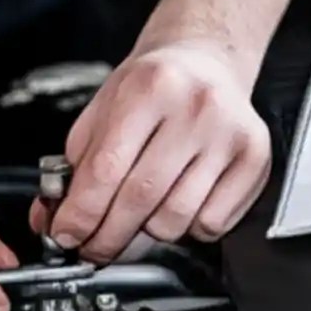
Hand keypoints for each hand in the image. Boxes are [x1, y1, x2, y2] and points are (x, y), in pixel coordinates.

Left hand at [32, 41, 271, 261]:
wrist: (206, 62)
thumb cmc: (154, 87)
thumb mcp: (104, 110)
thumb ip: (76, 165)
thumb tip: (54, 219)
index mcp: (151, 87)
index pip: (107, 169)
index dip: (82, 214)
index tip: (67, 235)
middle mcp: (197, 108)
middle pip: (142, 199)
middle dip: (109, 237)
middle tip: (95, 248)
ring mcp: (231, 135)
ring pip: (178, 218)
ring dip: (150, 233)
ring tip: (141, 218)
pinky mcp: (256, 159)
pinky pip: (213, 223)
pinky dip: (190, 228)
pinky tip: (181, 206)